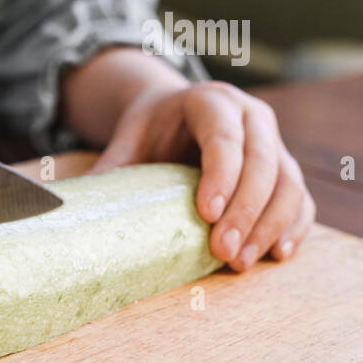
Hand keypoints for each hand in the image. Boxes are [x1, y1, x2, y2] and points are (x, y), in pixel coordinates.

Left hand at [88, 80, 314, 270]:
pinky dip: (294, 226)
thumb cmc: (150, 131)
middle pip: (263, 162)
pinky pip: (301, 198)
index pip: (224, 137)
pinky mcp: (287, 168)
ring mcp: (276, 142)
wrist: (176, 114)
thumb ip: (108, 168)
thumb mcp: (126, 140)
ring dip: (269, 225)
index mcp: (212, 102)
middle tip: (222, 251)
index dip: (221, 175)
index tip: (206, 214)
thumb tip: (61, 206)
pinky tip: (277, 254)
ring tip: (240, 261)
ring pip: (288, 182)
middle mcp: (253, 116)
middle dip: (245, 210)